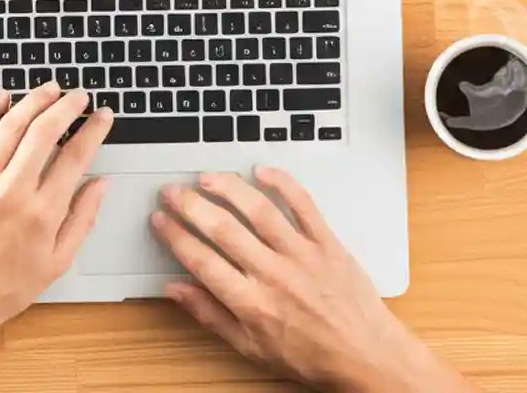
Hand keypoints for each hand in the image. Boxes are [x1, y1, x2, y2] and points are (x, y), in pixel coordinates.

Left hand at [0, 81, 111, 359]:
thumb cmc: (2, 287)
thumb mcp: (57, 263)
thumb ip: (82, 219)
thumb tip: (101, 185)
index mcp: (43, 212)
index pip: (76, 156)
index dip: (94, 129)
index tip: (102, 117)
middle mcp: (13, 190)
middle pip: (45, 130)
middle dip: (67, 106)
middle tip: (79, 96)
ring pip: (11, 125)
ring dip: (34, 100)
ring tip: (49, 89)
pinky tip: (2, 97)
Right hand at [152, 167, 473, 392]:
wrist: (366, 355)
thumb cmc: (311, 356)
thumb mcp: (251, 347)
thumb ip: (210, 314)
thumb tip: (175, 290)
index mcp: (252, 303)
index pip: (201, 261)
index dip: (174, 236)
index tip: (159, 220)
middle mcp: (274, 275)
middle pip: (223, 229)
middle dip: (190, 205)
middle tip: (172, 191)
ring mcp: (302, 255)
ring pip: (258, 210)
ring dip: (228, 188)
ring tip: (206, 177)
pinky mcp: (327, 243)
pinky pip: (303, 205)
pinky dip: (282, 183)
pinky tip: (261, 171)